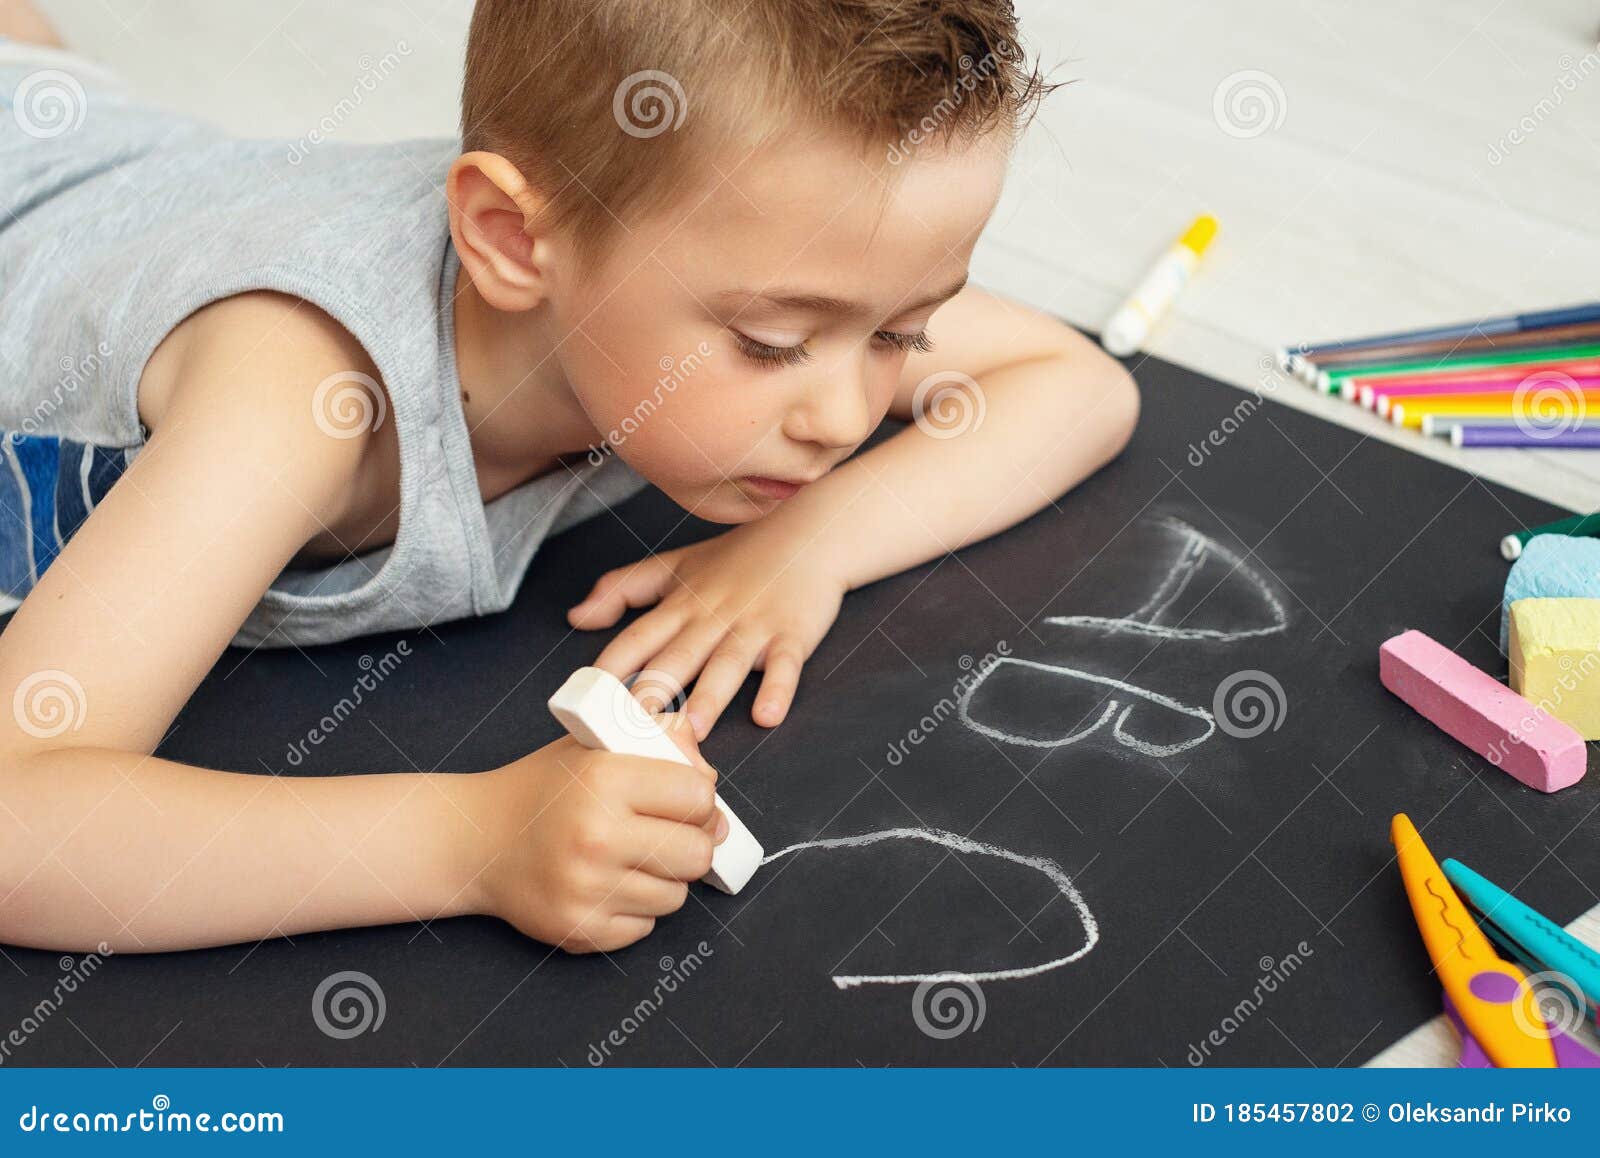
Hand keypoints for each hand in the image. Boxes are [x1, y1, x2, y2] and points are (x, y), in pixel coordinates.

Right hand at [477, 716, 726, 952]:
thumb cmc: (545, 790)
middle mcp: (597, 834)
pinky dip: (636, 910)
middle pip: (697, 853)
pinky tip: (610, 885)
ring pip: (676, 896)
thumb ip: (658, 739)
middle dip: (691, 843)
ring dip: (664, 879)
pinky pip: (646, 927)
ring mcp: (587, 887)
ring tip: (632, 859)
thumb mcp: (595, 743)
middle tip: (669, 835)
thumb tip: (709, 775)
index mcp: (605, 778)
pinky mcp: (580, 929)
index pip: (699, 795)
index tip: (684, 802)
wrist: (477, 841)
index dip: (699, 799)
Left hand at [568, 524, 847, 736]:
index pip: (637, 638)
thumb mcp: (675, 563)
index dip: (610, 669)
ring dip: (709, 697)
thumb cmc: (742, 555)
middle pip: (677, 657)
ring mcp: (754, 625)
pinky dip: (778, 689)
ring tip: (693, 729)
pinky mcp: (792, 633)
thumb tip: (576, 616)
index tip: (585, 703)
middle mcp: (712, 616)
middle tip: (629, 729)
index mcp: (681, 603)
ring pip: (727, 664)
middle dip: (652, 692)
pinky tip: (767, 715)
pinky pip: (785, 665)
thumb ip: (622, 588)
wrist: (810, 533)